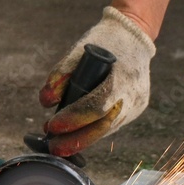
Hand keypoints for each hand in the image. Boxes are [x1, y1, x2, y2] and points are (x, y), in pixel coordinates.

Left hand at [39, 7, 154, 157]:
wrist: (135, 37)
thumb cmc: (106, 40)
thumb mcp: (79, 50)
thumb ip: (61, 74)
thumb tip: (46, 102)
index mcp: (122, 77)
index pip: (96, 106)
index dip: (73, 118)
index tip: (52, 125)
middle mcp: (133, 96)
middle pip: (103, 127)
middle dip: (77, 140)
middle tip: (54, 147)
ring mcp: (137, 106)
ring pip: (108, 130)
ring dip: (84, 139)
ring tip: (60, 141)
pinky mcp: (136, 110)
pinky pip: (112, 125)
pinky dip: (94, 130)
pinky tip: (78, 133)